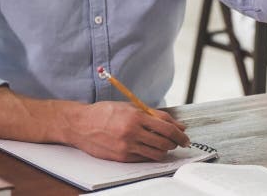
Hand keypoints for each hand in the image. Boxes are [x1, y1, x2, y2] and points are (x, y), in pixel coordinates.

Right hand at [66, 102, 189, 161]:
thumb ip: (153, 114)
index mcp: (135, 116)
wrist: (80, 124)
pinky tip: (150, 149)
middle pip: (164, 141)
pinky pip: (144, 159)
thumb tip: (176, 124)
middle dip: (176, 143)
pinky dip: (151, 155)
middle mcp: (132, 132)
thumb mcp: (129, 106)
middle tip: (179, 142)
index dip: (180, 133)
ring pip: (156, 153)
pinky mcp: (121, 157)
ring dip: (165, 150)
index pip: (166, 127)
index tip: (185, 135)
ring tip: (165, 145)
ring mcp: (127, 146)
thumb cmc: (104, 112)